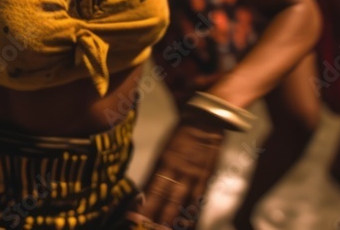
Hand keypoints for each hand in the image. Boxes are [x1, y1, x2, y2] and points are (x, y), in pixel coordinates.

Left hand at [128, 111, 225, 228]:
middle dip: (156, 216)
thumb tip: (144, 192)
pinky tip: (189, 222)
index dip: (143, 204)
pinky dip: (193, 211)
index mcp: (164, 160)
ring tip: (166, 229)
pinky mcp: (206, 176)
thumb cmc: (181, 135)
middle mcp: (178, 169)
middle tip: (147, 228)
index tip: (133, 217)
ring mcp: (193, 174)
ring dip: (174, 218)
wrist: (205, 120)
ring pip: (182, 201)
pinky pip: (199, 198)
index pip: (151, 187)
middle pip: (166, 197)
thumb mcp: (163, 149)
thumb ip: (155, 171)